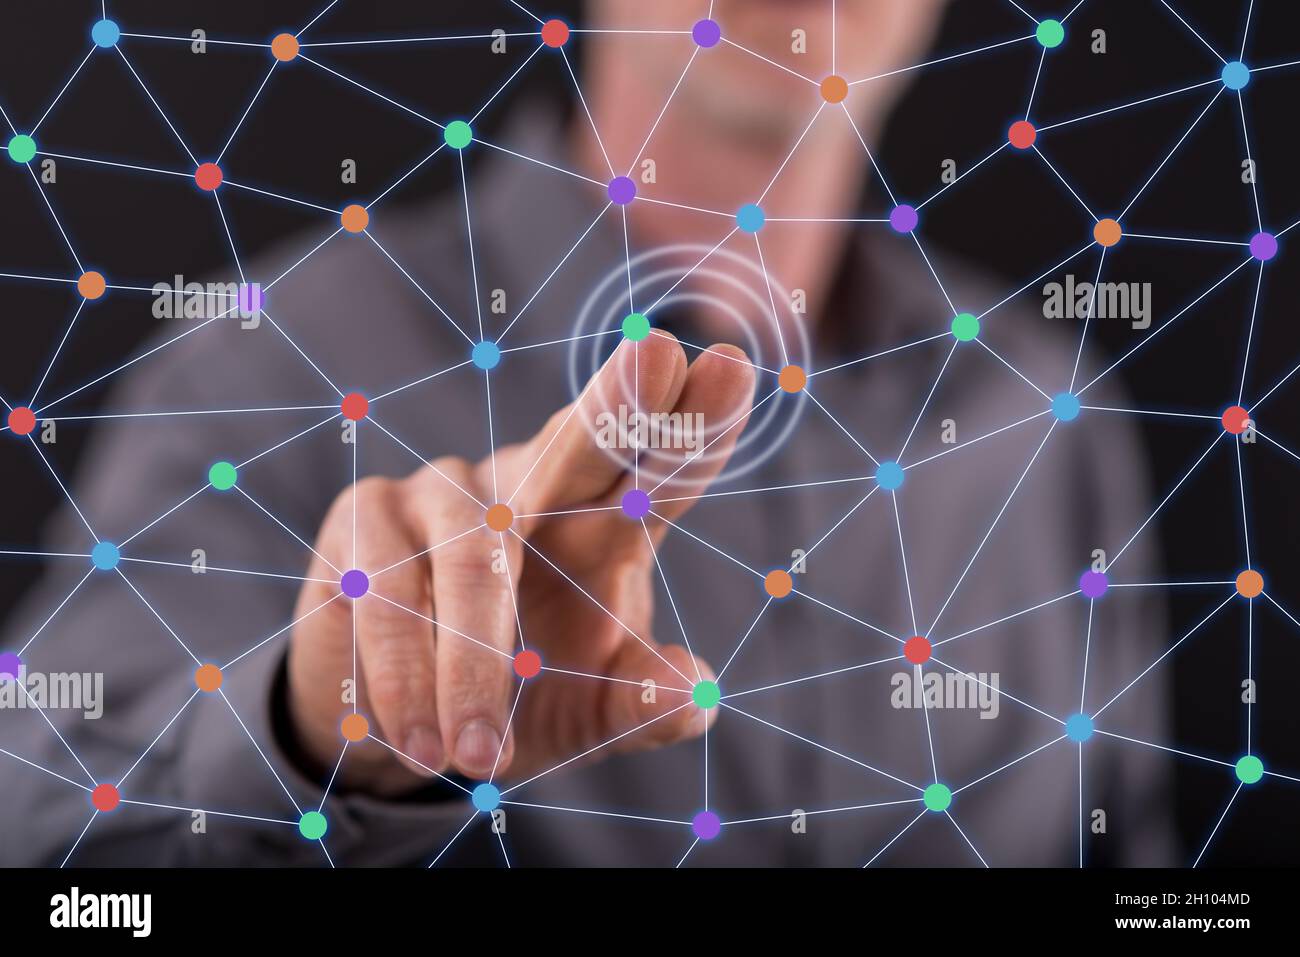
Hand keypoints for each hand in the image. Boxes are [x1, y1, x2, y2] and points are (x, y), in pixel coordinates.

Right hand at [287, 331, 755, 793]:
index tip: (729, 364)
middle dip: (620, 404)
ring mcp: (448, 492)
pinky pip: (388, 592)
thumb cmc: (518, 702)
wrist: (402, 731)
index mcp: (605, 526)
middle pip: (583, 441)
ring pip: (472, 562)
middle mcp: (533, 488)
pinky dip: (406, 675)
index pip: (658, 468)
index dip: (693, 422)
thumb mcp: (587, 718)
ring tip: (478, 756)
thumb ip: (640, 707)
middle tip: (659, 356)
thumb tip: (699, 692)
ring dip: (472, 668)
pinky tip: (417, 737)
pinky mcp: (367, 515)